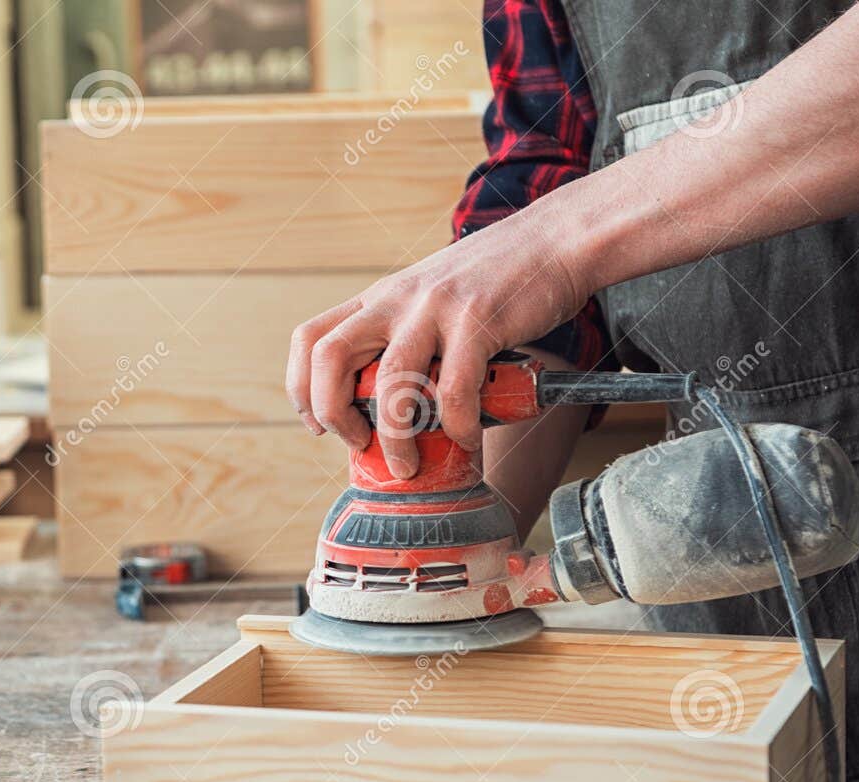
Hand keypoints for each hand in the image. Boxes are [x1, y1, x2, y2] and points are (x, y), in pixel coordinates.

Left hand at [285, 209, 590, 478]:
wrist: (556, 240)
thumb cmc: (498, 281)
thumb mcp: (431, 299)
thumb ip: (407, 339)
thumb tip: (396, 406)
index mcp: (379, 298)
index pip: (310, 339)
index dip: (302, 389)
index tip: (319, 425)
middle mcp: (396, 300)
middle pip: (330, 358)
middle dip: (332, 413)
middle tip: (357, 444)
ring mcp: (434, 309)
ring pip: (389, 382)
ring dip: (393, 436)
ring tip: (409, 464)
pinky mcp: (477, 321)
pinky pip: (454, 390)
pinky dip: (456, 425)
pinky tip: (466, 438)